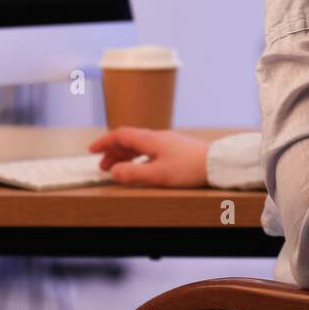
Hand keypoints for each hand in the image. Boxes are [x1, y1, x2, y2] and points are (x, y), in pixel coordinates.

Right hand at [88, 127, 210, 186]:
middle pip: (129, 140)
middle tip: (102, 166)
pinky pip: (149, 149)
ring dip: (125, 155)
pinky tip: (141, 167)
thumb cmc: (188, 168)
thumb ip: (133, 173)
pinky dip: (138, 157)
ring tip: (118, 168)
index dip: (104, 142)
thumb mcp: (158, 174)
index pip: (120, 135)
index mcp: (150, 139)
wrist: (216, 162)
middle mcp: (157, 137)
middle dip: (112, 151)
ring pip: (139, 145)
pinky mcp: (176, 148)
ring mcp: (167, 141)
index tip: (91, 150)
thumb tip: (113, 172)